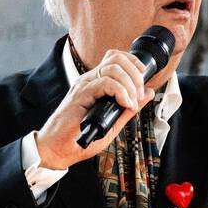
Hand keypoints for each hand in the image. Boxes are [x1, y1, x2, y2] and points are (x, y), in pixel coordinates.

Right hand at [36, 49, 154, 168]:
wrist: (59, 149)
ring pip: (113, 68)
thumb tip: (148, 93)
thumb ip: (130, 107)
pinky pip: (105, 83)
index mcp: (96, 83)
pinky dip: (121, 92)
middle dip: (135, 74)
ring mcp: (84, 85)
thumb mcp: (114, 122)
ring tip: (131, 102)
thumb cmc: (80, 137)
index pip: (116, 58)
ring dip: (130, 84)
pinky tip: (125, 104)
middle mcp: (89, 80)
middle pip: (117, 59)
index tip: (143, 78)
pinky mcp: (80, 94)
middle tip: (138, 95)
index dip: (133, 62)